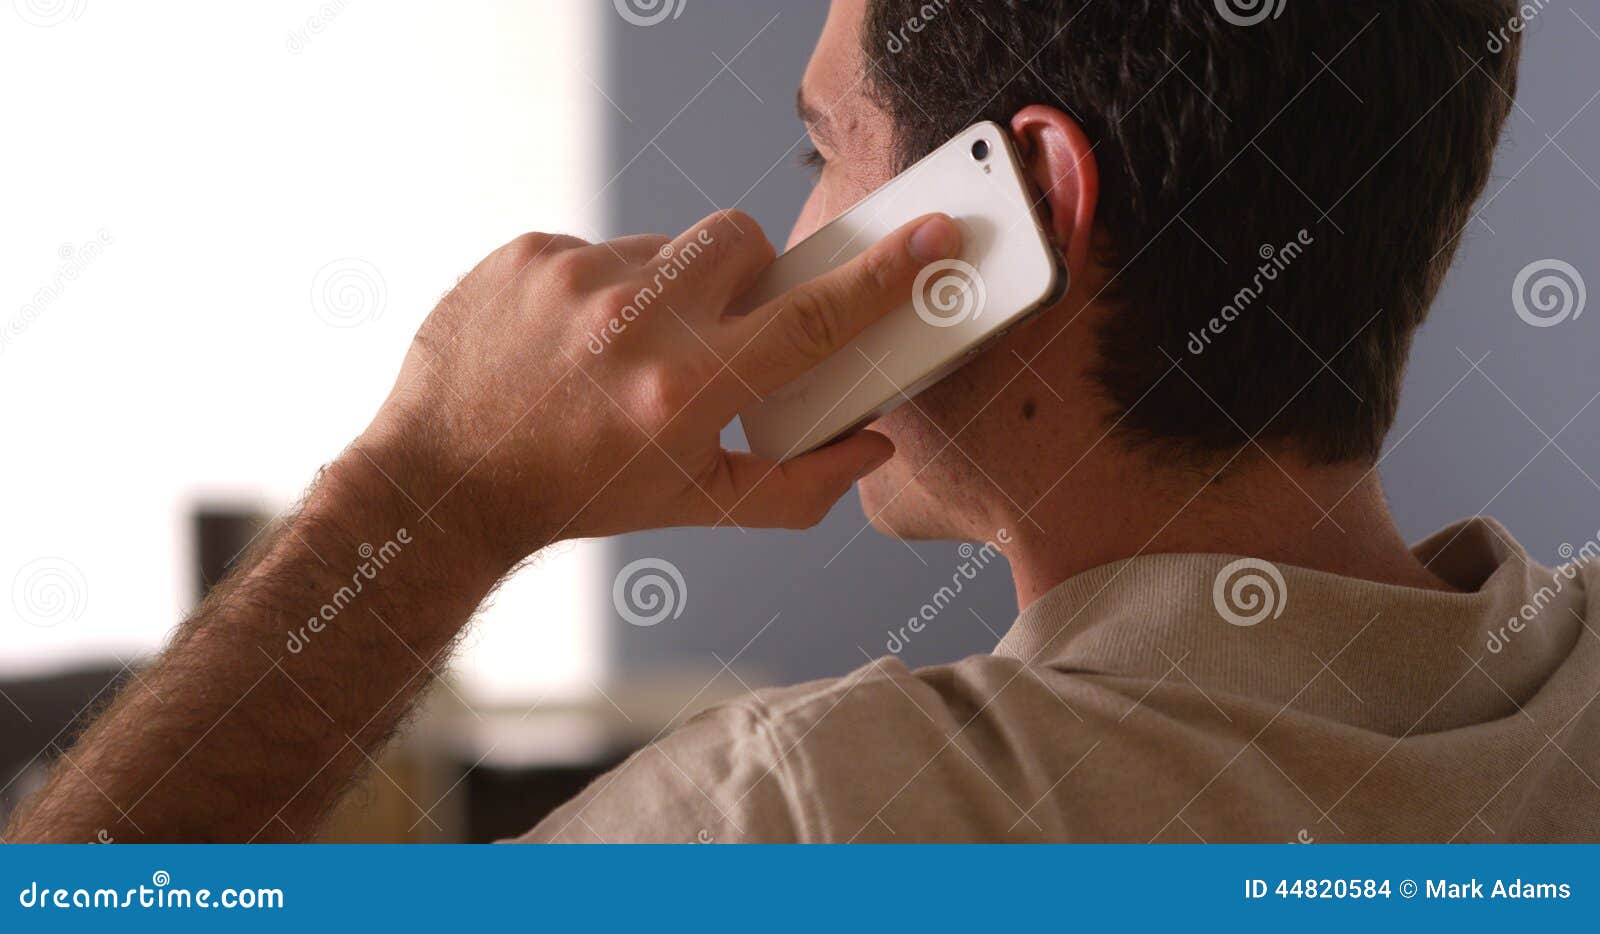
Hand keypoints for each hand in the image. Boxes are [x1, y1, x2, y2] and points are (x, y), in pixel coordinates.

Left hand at [355, 209, 960, 565]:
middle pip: (741, 243)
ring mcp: (573, 278)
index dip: (883, 278)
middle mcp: (632, 324)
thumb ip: (801, 485)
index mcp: (685, 390)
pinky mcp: (529, 253)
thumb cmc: (578, 495)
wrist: (447, 480)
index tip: (931, 234)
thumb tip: (872, 447)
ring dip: (668, 288)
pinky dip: (602, 285)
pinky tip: (572, 340)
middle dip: (745, 279)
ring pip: (669, 244)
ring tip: (624, 349)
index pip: (812, 319)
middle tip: (715, 331)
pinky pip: (600, 247)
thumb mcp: (697, 508)